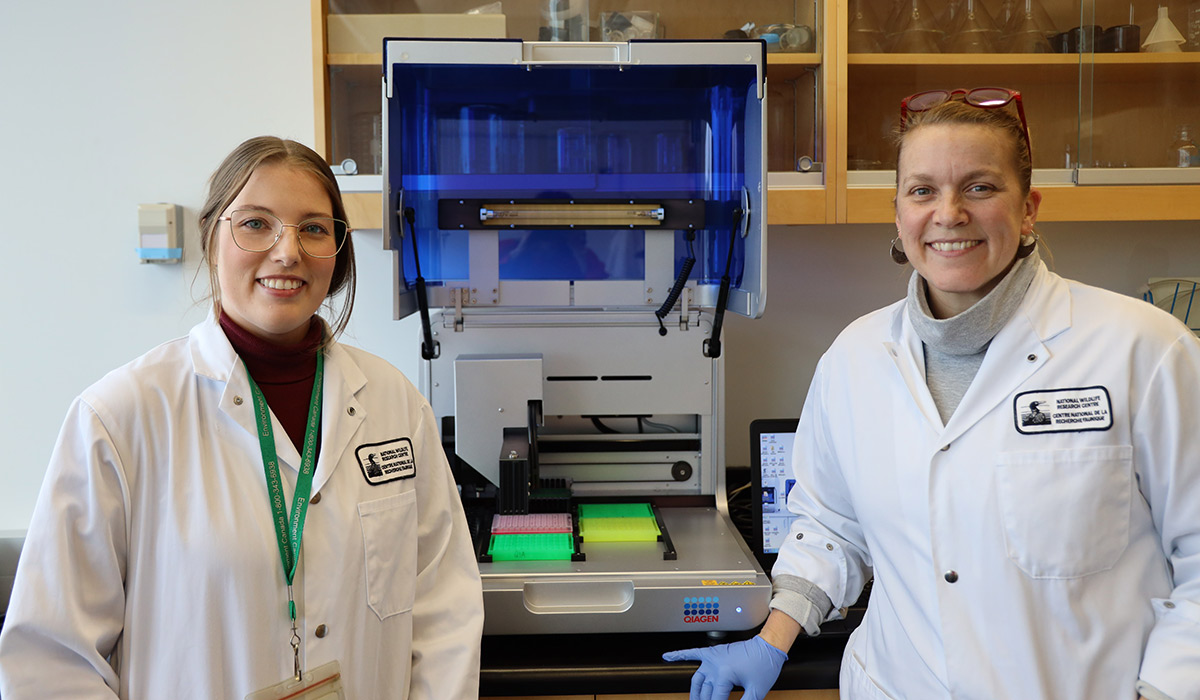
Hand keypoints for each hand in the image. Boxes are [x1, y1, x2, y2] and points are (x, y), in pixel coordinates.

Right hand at [662, 635, 787, 699]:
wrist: (768, 646)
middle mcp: (714, 665)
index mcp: (724, 674)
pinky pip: (692, 653)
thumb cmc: (764, 665)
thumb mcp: (757, 691)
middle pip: (704, 692)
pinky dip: (678, 655)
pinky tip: (667, 657)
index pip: (715, 699)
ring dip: (694, 693)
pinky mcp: (713, 652)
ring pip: (696, 679)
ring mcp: (712, 658)